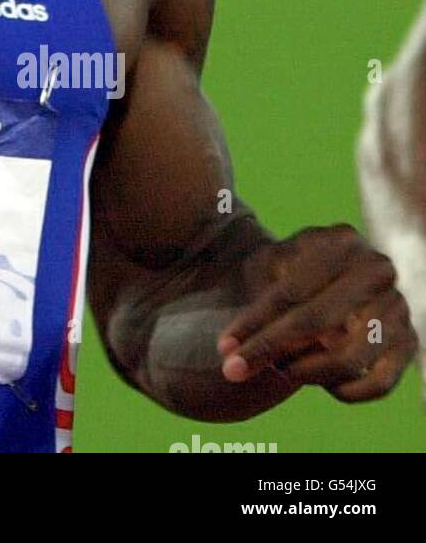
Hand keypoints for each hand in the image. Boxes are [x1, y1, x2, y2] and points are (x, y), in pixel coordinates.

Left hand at [217, 224, 416, 401]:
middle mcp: (377, 269)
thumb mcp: (272, 262)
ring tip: (280, 368)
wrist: (335, 274)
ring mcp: (398, 306)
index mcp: (341, 240)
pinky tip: (319, 383)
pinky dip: (346, 391)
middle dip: (269, 348)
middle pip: (315, 321)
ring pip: (348, 358)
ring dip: (304, 371)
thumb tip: (239, 341)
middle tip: (234, 369)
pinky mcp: (410, 342)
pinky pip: (379, 383)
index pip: (291, 291)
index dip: (254, 322)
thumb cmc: (292, 269)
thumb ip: (261, 290)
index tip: (224, 347)